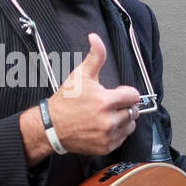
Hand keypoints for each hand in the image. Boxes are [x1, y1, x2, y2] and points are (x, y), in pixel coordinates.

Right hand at [45, 33, 142, 154]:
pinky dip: (117, 133)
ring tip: (106, 116)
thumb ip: (94, 57)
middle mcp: (109, 120)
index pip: (134, 96)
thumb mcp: (80, 76)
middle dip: (124, 106)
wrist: (51, 126)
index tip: (117, 94)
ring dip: (123, 120)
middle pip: (133, 111)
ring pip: (130, 125)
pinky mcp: (106, 146)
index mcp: (105, 101)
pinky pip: (122, 138)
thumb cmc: (66, 101)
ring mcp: (108, 135)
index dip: (125, 93)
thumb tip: (96, 38)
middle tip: (109, 105)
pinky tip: (103, 126)